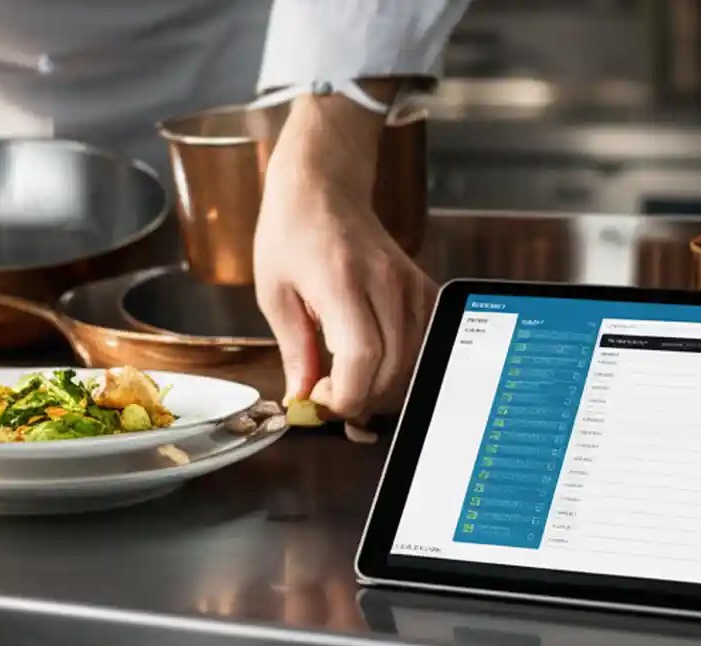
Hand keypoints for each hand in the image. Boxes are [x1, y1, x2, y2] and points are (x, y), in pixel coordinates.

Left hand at [255, 90, 435, 421]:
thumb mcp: (274, 294)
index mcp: (341, 279)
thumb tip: (302, 400)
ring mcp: (410, 284)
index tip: (323, 403)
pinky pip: (427, 343)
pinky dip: (405, 366)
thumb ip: (293, 351)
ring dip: (384, 388)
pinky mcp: (424, 287)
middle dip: (362, 399)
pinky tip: (377, 366)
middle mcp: (384, 281)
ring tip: (352, 384)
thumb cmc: (292, 232)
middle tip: (331, 399)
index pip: (362, 356)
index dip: (347, 394)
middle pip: (392, 367)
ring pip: (414, 361)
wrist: (323, 187)